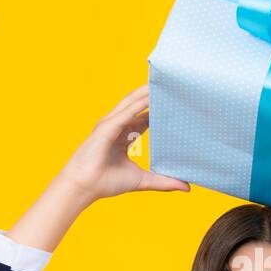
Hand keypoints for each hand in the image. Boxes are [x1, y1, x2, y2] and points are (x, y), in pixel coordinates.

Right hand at [60, 83, 189, 199]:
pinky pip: (126, 112)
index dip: (159, 111)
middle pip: (138, 105)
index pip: (144, 118)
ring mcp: (110, 125)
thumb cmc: (106, 182)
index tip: (178, 106)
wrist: (83, 187)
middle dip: (153, 95)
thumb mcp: (142, 180)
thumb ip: (163, 181)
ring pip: (132, 103)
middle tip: (174, 87)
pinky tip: (151, 97)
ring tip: (164, 83)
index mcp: (123, 135)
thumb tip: (187, 187)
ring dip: (147, 93)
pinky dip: (139, 104)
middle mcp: (117, 126)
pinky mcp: (106, 128)